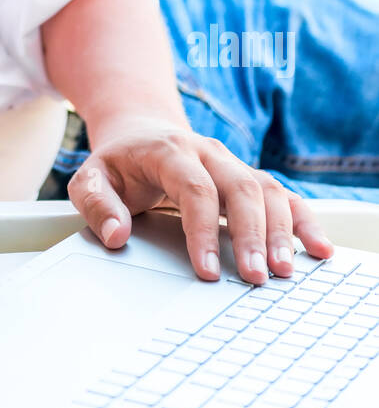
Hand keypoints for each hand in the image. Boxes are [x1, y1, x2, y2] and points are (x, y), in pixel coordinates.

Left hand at [67, 120, 334, 284]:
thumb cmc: (118, 163)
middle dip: (251, 233)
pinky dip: (302, 220)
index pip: (192, 187)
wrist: (141, 131)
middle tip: (255, 276)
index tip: (208, 270)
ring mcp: (232, 163)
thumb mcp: (90, 178)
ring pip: (266, 189)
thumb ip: (95, 204)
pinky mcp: (248, 178)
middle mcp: (207, 152)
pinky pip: (283, 195)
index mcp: (168, 150)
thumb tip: (116, 235)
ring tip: (284, 271)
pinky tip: (317, 248)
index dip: (202, 229)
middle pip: (239, 186)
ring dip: (280, 230)